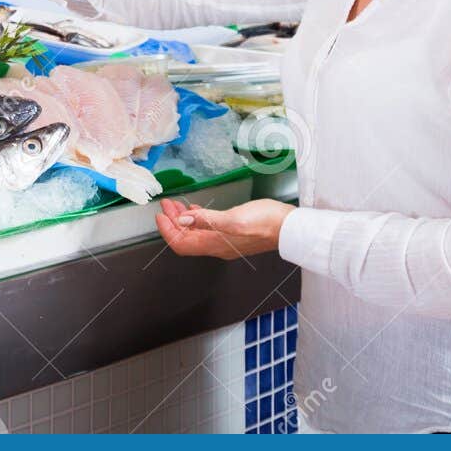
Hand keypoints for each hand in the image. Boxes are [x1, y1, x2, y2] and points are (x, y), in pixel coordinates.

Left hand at [154, 198, 292, 259]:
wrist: (290, 227)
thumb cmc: (266, 223)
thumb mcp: (233, 218)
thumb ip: (207, 219)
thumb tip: (184, 220)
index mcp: (214, 244)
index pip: (181, 243)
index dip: (167, 230)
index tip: (159, 215)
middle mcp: (217, 246)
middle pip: (186, 238)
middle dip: (172, 222)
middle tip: (166, 205)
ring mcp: (225, 241)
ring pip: (195, 233)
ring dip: (183, 219)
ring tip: (175, 204)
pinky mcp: (233, 233)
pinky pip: (208, 229)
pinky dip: (198, 218)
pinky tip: (196, 209)